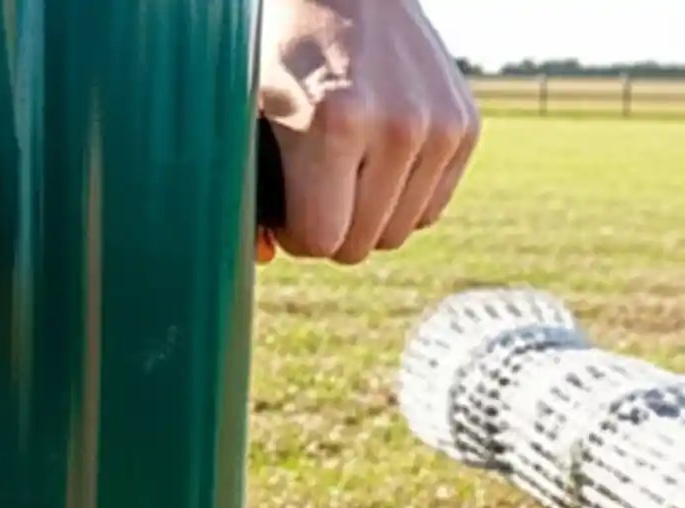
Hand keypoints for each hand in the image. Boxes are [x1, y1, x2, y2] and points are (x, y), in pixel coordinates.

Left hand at [258, 0, 479, 263]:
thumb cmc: (281, 50)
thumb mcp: (245, 110)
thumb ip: (244, 185)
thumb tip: (265, 256)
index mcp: (335, 124)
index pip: (322, 241)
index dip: (295, 234)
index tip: (285, 205)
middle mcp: (399, 127)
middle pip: (362, 245)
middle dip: (330, 229)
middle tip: (310, 189)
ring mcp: (440, 126)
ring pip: (399, 233)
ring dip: (366, 217)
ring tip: (342, 172)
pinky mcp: (466, 126)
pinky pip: (430, 209)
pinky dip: (400, 199)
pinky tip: (375, 160)